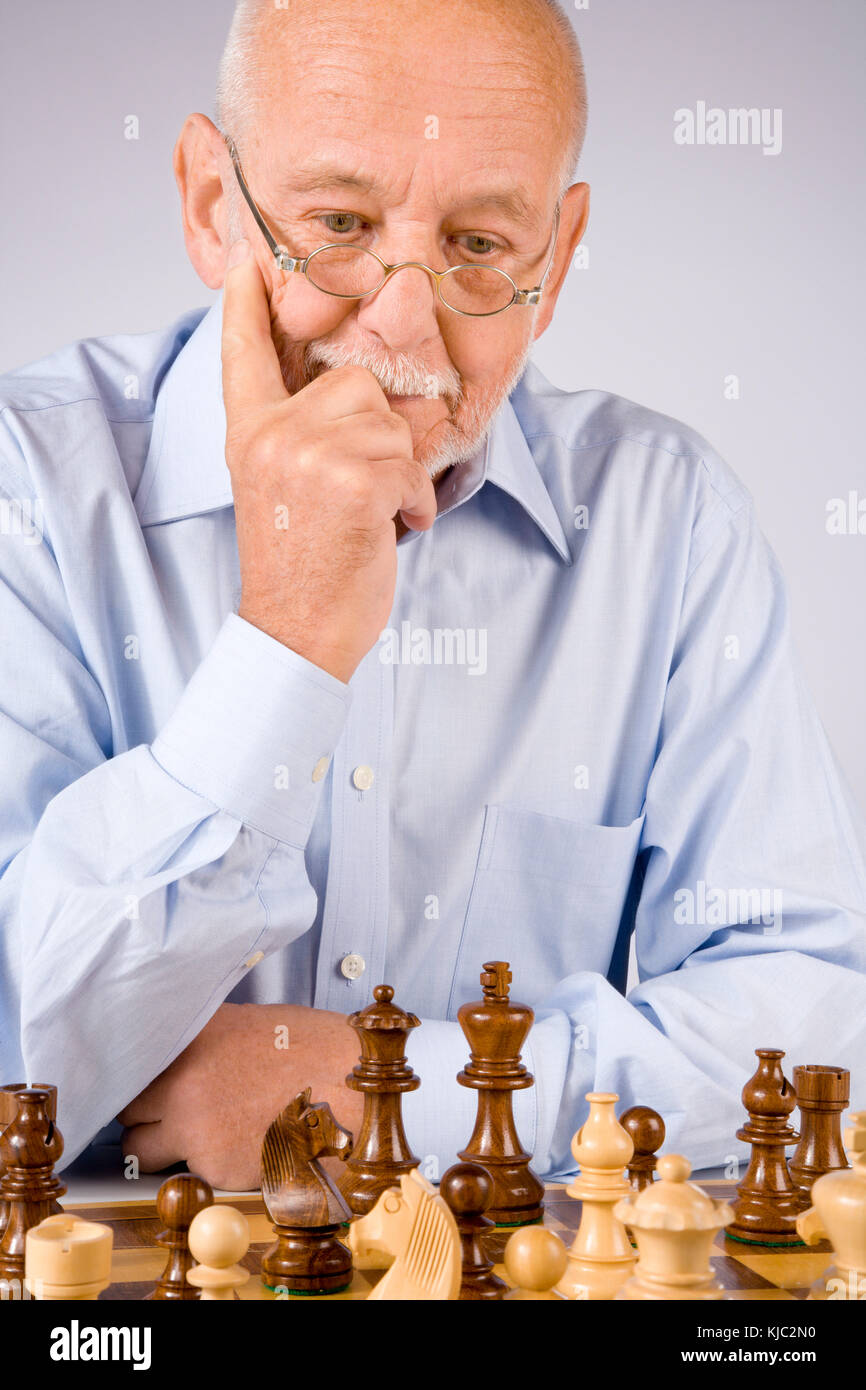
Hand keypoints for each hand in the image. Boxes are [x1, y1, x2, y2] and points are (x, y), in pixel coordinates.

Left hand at [118, 1003, 364, 1190]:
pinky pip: (186, 1170)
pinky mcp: (211, 1166)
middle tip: (171, 1114)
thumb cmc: (318, 1053)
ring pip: (139, 1147)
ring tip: (194, 1138)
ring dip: (158, 1146)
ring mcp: (192, 1125)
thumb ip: (208, 1039)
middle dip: (146, 1112)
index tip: (149, 1084)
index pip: (135, 1058)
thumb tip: (183, 1054)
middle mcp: (181, 1077)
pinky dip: (204, 1166)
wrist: (356, 1094)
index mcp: (194, 1033)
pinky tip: (238, 1149)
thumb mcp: (253, 1024)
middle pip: (128, 1105)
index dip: (145, 1075)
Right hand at [221, 239, 437, 682]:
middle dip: (379, 432)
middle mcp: (273, 434)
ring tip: (374, 514)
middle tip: (364, 488)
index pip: (243, 355)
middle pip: (355, 383)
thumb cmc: (301, 565)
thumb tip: (377, 395)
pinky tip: (390, 527)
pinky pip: (410, 464)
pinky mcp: (351, 479)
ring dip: (400, 471)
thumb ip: (307, 435)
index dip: (245, 307)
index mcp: (250, 433)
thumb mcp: (285, 488)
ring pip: (390, 423)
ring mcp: (309, 453)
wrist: (296, 630)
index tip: (248, 262)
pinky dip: (414, 499)